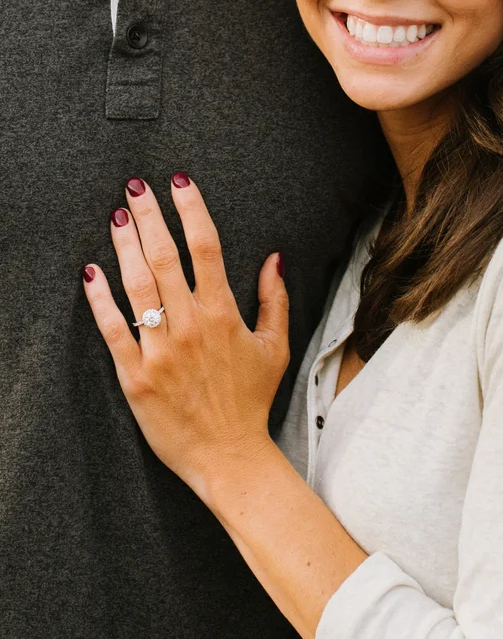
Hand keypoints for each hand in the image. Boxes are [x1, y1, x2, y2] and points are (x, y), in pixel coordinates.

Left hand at [83, 175, 289, 501]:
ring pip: (137, 285)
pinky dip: (100, 299)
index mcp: (223, 313)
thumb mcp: (276, 346)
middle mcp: (191, 325)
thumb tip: (274, 258)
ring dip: (125, 246)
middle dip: (149, 215)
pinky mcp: (135, 375)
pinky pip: (113, 329)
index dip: (191, 209)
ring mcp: (161, 350)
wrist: (228, 456)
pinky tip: (91, 272)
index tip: (180, 182)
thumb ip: (274, 298)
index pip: (205, 246)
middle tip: (135, 186)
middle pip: (165, 256)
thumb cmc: (252, 401)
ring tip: (117, 217)